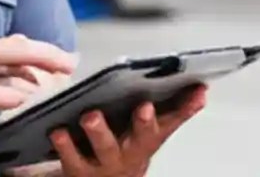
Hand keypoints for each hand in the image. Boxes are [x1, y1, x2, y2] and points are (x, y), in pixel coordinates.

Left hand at [50, 85, 208, 176]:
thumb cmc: (129, 147)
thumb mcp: (154, 131)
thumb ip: (177, 110)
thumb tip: (201, 89)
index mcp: (150, 138)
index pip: (170, 121)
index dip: (181, 110)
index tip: (192, 92)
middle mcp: (130, 153)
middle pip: (141, 138)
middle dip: (144, 123)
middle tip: (143, 106)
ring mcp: (104, 164)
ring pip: (103, 149)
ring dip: (99, 132)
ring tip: (91, 116)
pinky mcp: (77, 169)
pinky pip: (71, 159)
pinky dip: (65, 145)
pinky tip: (57, 131)